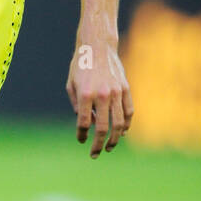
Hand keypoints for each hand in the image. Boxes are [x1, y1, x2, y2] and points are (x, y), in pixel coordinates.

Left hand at [66, 40, 133, 157]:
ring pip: (119, 123)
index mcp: (86, 94)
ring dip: (115, 139)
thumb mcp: (71, 84)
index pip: (84, 123)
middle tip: (94, 154)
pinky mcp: (126, 89)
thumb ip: (77, 105)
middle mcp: (102, 95)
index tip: (81, 140)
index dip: (82, 135)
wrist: (97, 46)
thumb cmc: (80, 65)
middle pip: (103, 128)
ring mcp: (117, 92)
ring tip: (109, 147)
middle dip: (98, 144)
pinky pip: (129, 112)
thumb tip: (86, 122)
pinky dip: (127, 124)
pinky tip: (122, 132)